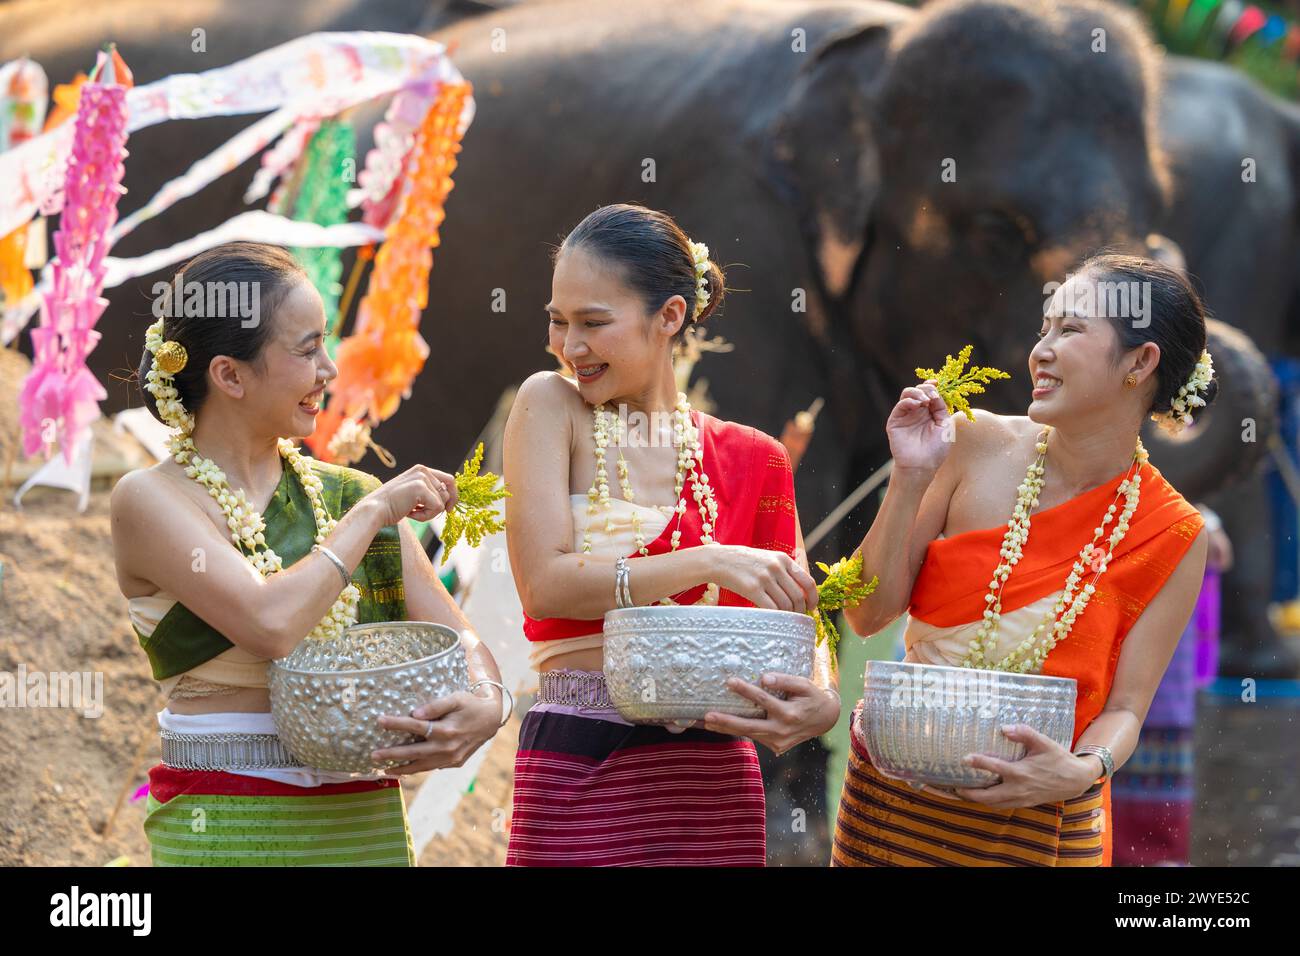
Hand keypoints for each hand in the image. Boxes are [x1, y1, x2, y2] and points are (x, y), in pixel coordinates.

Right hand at [366, 465, 458, 524]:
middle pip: (447, 493)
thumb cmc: (393, 506)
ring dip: (429, 513)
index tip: (449, 509)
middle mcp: (423, 470)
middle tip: (419, 512)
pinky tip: (410, 513)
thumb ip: (429, 492)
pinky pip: (437, 508)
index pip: (449, 480)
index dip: (453, 496)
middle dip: (437, 508)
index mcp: (421, 470)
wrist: (375, 510)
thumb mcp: (413, 494)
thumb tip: (449, 500)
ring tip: (411, 511)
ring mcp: (422, 478)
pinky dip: (426, 516)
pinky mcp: (421, 488)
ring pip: (442, 502)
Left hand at [372, 688, 501, 773]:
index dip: (396, 723)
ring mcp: (451, 758)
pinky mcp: (454, 763)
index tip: (379, 720)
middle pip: (413, 753)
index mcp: (446, 730)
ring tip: (385, 768)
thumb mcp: (456, 698)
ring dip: (402, 768)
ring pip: (421, 766)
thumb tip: (415, 713)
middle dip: (392, 754)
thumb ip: (436, 705)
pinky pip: (431, 768)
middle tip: (373, 755)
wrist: (492, 720)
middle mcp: (447, 747)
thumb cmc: (471, 705)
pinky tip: (406, 768)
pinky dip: (417, 769)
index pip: (415, 726)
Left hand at [702, 673, 839, 754]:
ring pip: (749, 734)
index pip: (763, 700)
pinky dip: (737, 732)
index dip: (746, 691)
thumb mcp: (804, 685)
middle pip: (750, 726)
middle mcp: (782, 730)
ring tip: (706, 722)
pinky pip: (754, 737)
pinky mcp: (776, 747)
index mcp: (789, 713)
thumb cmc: (811, 697)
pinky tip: (720, 726)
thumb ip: (784, 680)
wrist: (825, 719)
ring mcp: (778, 742)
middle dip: (727, 721)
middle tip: (708, 716)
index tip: (729, 682)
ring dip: (726, 729)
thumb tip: (763, 678)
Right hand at [714, 545, 818, 611]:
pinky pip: (771, 608)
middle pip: (798, 596)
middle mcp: (776, 567)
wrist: (719, 560)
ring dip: (788, 616)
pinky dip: (776, 616)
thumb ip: (783, 570)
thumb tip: (801, 592)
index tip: (812, 607)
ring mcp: (764, 578)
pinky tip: (773, 619)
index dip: (813, 597)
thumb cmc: (743, 562)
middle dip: (800, 610)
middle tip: (797, 618)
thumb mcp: (767, 558)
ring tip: (785, 620)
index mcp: (783, 559)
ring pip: (786, 604)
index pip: (807, 581)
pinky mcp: (752, 588)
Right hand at [886, 380, 950, 473]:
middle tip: (932, 395)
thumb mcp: (945, 425)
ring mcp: (906, 416)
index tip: (937, 383)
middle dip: (926, 389)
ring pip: (907, 394)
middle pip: (918, 390)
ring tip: (925, 401)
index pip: (929, 393)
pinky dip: (909, 401)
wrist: (923, 465)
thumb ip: (941, 407)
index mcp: (930, 412)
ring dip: (917, 392)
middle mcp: (917, 412)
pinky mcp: (895, 421)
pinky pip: (900, 405)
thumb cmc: (936, 448)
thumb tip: (935, 392)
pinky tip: (918, 406)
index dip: (932, 386)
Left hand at [945, 724, 1101, 808]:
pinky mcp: (1024, 804)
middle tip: (955, 786)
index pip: (995, 768)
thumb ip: (1025, 733)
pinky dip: (990, 803)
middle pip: (988, 796)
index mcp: (1021, 772)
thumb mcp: (1044, 742)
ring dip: (977, 800)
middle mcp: (1018, 789)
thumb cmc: (1059, 759)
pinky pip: (1002, 806)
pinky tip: (983, 796)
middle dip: (969, 793)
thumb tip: (1004, 728)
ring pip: (994, 804)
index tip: (964, 758)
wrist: (1076, 780)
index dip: (978, 763)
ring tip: (963, 793)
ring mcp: (1021, 799)